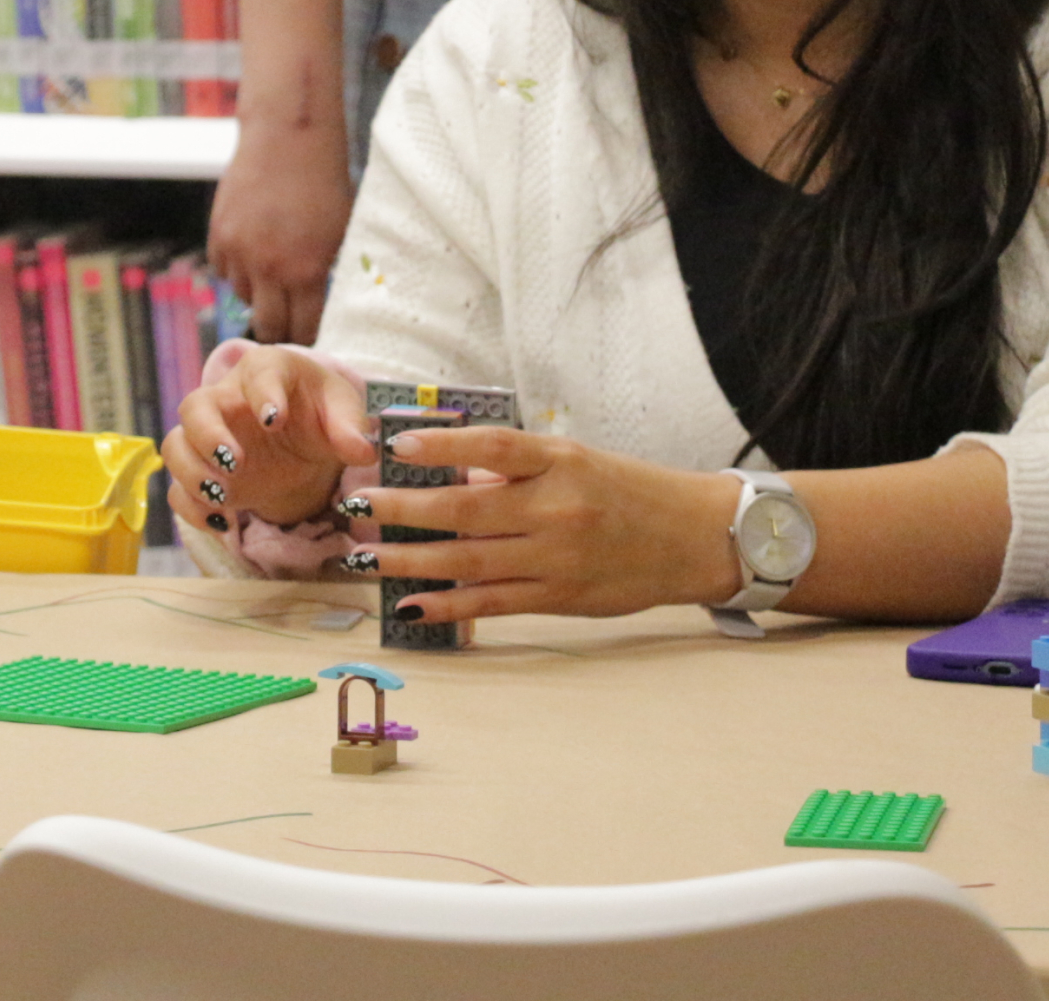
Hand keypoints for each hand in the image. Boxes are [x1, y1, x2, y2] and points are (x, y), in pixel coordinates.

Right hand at [163, 342, 373, 531]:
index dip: (262, 393)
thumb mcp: (342, 412)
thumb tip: (363, 450)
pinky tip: (222, 522)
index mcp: (265, 371)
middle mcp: (226, 399)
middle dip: (208, 436)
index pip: (257, 372)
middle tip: (235, 463)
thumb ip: (351, 427)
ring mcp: (208, 438)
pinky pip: (179, 489)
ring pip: (176, 446)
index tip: (274, 421)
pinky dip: (192, 508)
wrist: (305, 446)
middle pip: (195, 407)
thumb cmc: (320, 413)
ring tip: (223, 497)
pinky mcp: (204, 474)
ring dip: (191, 473)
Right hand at [208, 108, 353, 344]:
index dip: (308, 338)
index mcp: (306, 271)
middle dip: (280, 329)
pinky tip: (254, 250)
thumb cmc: (324, 184)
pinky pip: (224, 271)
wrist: (287, 139)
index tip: (310, 338)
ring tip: (274, 271)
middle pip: (267, 325)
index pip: (302, 330)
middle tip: (289, 322)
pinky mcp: (218, 235)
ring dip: (258, 292)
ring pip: (243, 296)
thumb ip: (330, 273)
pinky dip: (237, 268)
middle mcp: (268, 268)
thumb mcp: (341, 233)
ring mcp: (239, 252)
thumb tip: (324, 308)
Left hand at [348, 426, 741, 621]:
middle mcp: (556, 508)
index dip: (444, 445)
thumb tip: (447, 475)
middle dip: (403, 510)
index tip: (396, 443)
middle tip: (356, 508)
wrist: (693, 538)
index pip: (494, 448)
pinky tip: (410, 604)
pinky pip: (493, 603)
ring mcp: (557, 556)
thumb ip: (514, 469)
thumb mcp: (575, 460)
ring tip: (366, 558)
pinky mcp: (560, 597)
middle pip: (466, 510)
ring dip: (410, 561)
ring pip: (470, 561)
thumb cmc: (626, 490)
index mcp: (560, 461)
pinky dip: (448, 604)